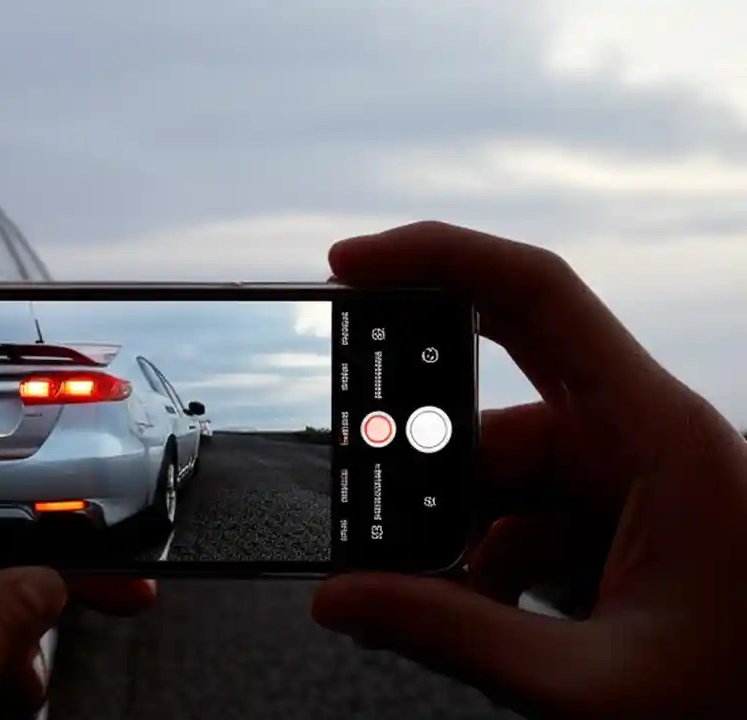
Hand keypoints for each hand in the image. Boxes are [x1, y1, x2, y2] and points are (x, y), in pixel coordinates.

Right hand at [312, 222, 746, 717]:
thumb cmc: (742, 707)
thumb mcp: (590, 684)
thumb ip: (452, 637)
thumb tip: (338, 598)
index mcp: (659, 436)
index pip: (537, 296)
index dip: (439, 257)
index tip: (349, 265)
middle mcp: (641, 441)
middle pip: (494, 409)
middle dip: (422, 464)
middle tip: (373, 525)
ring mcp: (627, 486)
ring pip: (498, 479)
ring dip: (454, 542)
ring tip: (435, 611)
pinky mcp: (615, 530)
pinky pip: (520, 523)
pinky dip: (483, 571)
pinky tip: (482, 627)